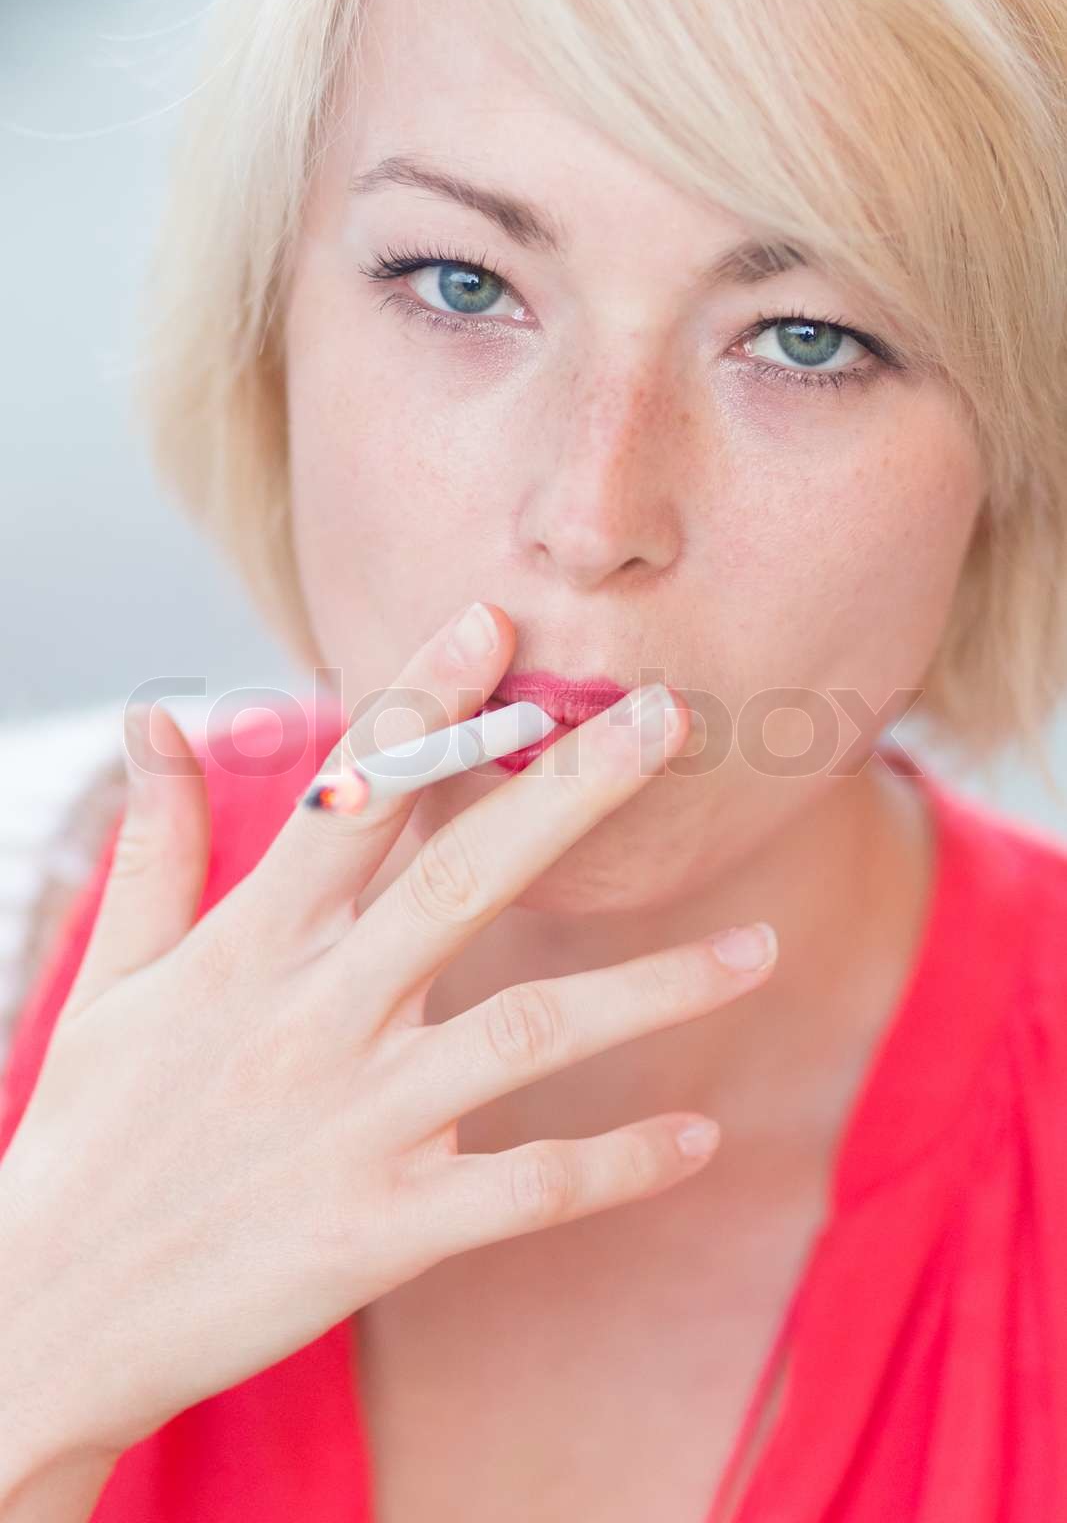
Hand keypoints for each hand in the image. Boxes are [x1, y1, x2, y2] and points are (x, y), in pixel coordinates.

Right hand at [0, 602, 776, 1471]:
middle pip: (462, 879)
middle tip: (667, 717)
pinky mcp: (382, 1229)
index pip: (350, 795)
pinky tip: (699, 1135)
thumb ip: (155, 845)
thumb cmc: (84, 1135)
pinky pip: (526, 1188)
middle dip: (569, 790)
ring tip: (759, 948)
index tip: (496, 622)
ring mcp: (354, 1125)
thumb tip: (154, 718)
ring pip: (529, 1033)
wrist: (46, 1320)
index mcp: (248, 946)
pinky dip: (617, 1163)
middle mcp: (311, 1018)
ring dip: (652, 987)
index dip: (423, 702)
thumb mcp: (109, 980)